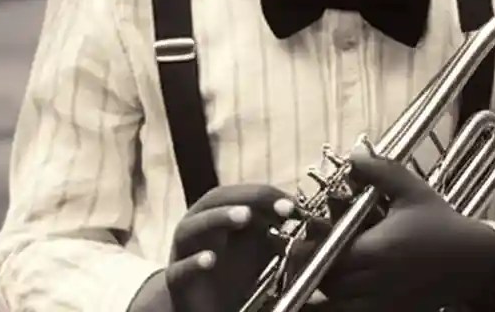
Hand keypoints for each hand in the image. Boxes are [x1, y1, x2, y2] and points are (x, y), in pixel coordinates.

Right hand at [128, 184, 295, 311]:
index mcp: (217, 215)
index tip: (294, 204)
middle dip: (250, 198)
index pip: (240, 194)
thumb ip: (282, 239)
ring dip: (219, 218)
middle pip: (215, 200)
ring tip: (245, 216)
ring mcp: (183, 252)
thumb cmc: (233, 276)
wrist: (204, 309)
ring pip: (192, 227)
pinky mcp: (176, 281)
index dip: (267, 194)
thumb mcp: (262, 255)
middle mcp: (197, 227)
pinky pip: (179, 269)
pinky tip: (209, 260)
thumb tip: (317, 228)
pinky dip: (193, 262)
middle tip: (282, 207)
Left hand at [318, 147, 494, 311]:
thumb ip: (379, 170)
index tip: (297, 237)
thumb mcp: (411, 191)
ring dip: (322, 287)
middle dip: (309, 266)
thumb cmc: (441, 224)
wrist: (474, 262)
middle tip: (303, 251)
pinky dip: (342, 303)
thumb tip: (352, 154)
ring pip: (334, 303)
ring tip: (320, 269)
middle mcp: (372, 282)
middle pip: (323, 282)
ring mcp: (380, 303)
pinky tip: (343, 286)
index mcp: (373, 251)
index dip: (303, 249)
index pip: (321, 256)